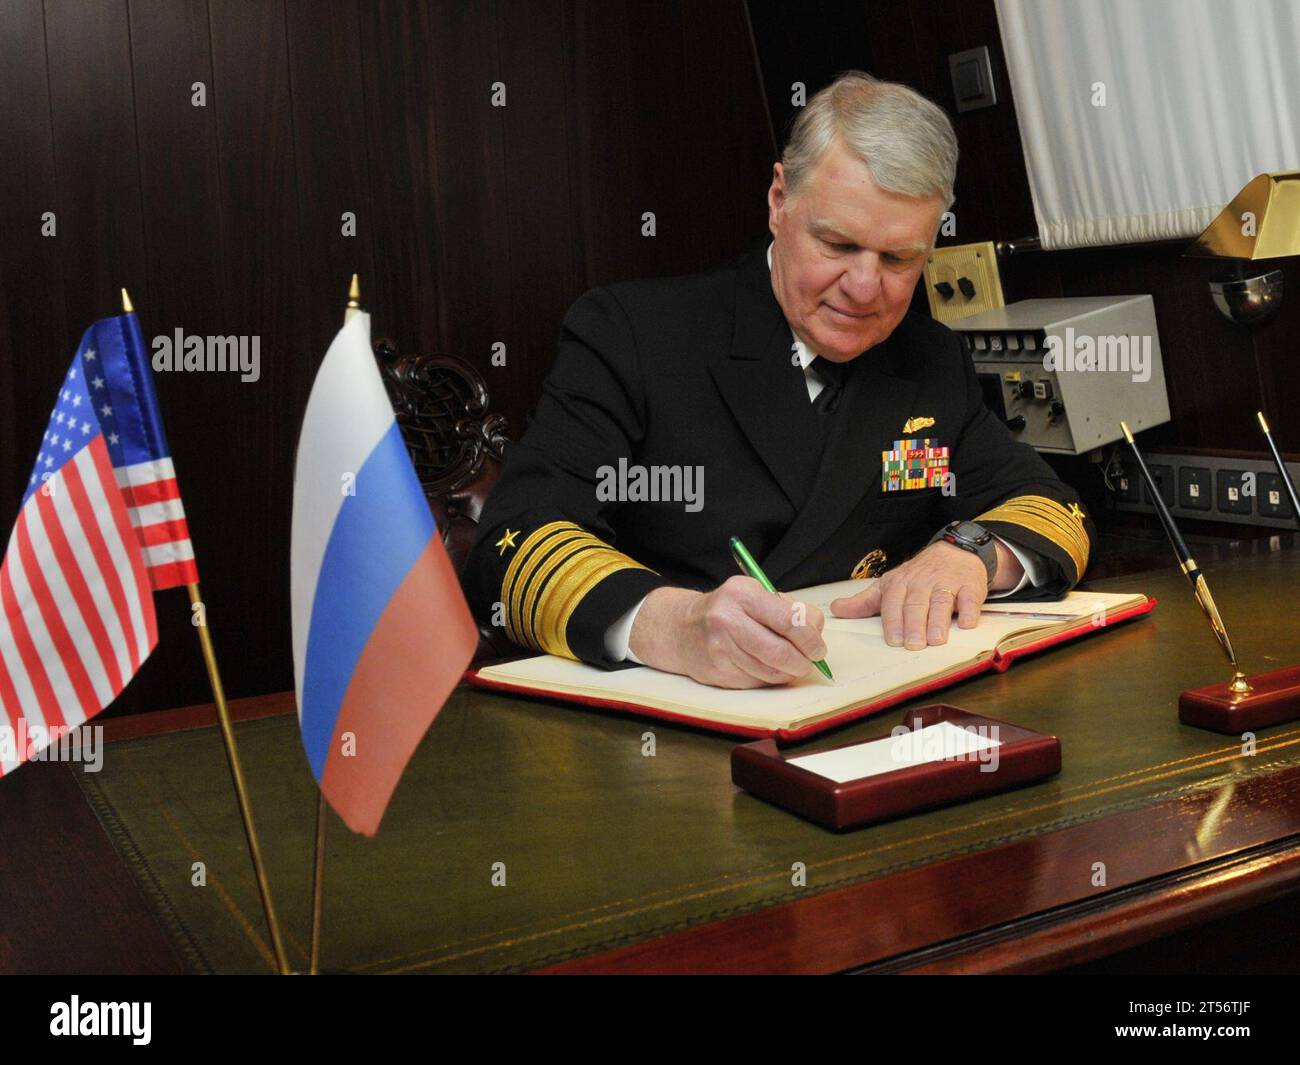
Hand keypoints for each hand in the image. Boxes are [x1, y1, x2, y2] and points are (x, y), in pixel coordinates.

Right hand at [628, 577, 827, 688]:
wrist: (679, 628)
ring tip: (790, 665)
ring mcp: (720, 648)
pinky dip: (769, 679)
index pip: (789, 620)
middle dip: (804, 661)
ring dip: (788, 673)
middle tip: (810, 661)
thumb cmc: (728, 610)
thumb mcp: (754, 595)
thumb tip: (816, 633)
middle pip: (781, 651)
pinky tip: (766, 668)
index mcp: (742, 593)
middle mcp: (727, 619)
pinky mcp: (718, 672)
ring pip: (771, 672)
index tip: (818, 647)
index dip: (810, 638)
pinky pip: (757, 682)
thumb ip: (788, 609)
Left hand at [829, 540, 1011, 649]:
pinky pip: (970, 598)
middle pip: (916, 604)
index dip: (894, 622)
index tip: (894, 640)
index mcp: (899, 584)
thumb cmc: (918, 576)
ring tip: (936, 640)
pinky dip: (969, 611)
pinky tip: (967, 624)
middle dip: (914, 625)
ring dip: (938, 621)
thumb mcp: (889, 585)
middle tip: (913, 645)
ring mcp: (947, 583)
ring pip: (941, 602)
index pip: (893, 603)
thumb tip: (835, 610)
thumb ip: (865, 601)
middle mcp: (922, 582)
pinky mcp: (971, 585)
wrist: (955, 552)